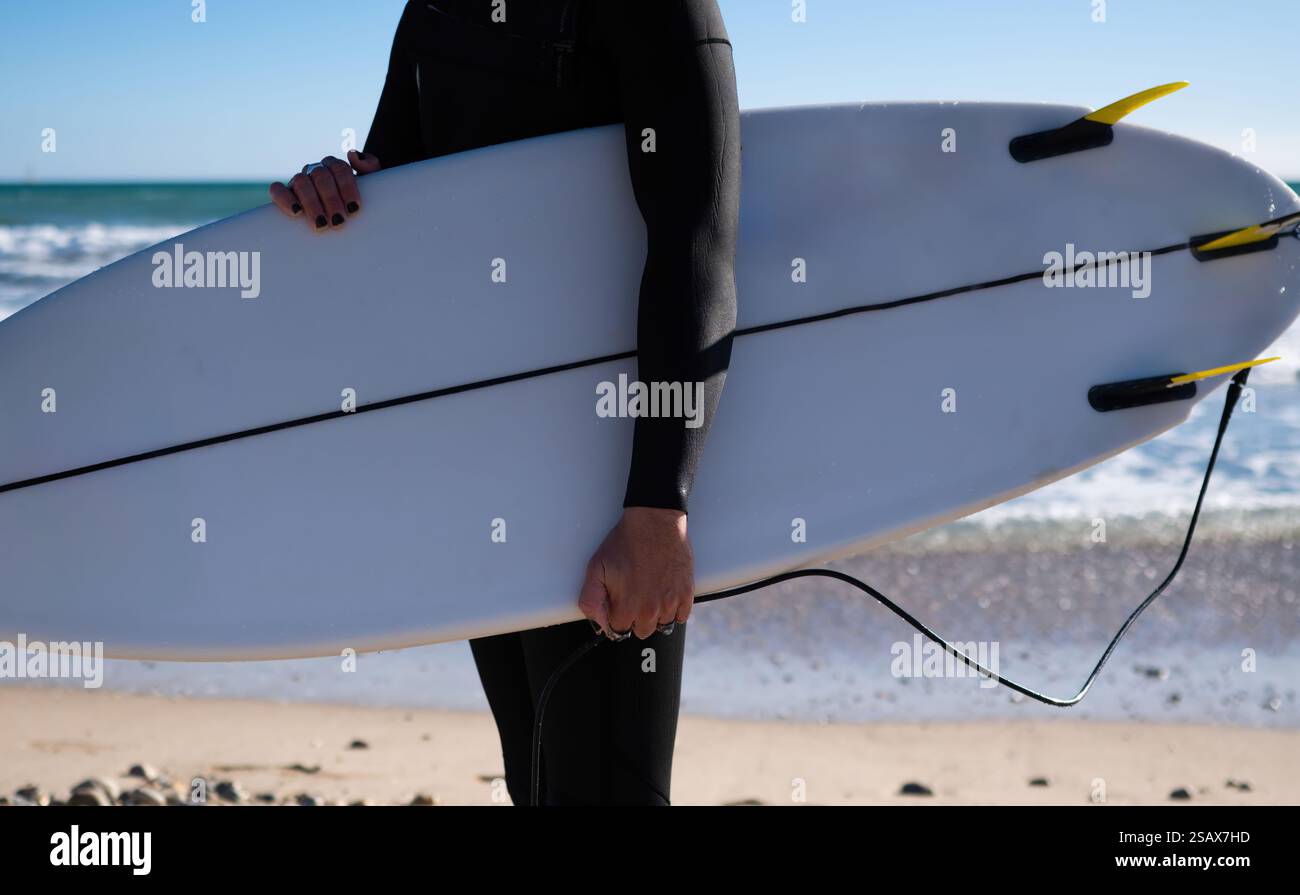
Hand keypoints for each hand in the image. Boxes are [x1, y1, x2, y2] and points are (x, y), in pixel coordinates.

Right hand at [268, 150, 380, 229]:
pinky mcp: (283, 194)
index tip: (354, 209)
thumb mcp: (370, 189)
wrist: (343, 223)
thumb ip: (370, 168)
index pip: (340, 168)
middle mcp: (315, 170)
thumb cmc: (355, 205)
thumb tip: (352, 154)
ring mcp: (298, 181)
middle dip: (331, 199)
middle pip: (321, 176)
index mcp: (334, 167)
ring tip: (321, 224)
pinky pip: (276, 189)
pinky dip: (284, 198)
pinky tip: (296, 212)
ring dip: (312, 203)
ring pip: (301, 181)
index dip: (348, 187)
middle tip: (339, 221)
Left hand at [578, 507, 693, 639]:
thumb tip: (600, 623)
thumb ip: (591, 601)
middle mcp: (650, 611)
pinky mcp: (686, 593)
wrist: (654, 521)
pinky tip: (665, 593)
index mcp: (627, 608)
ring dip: (655, 615)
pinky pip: (681, 616)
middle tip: (634, 597)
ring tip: (650, 592)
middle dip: (635, 618)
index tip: (617, 604)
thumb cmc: (625, 542)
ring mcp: (671, 603)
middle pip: (642, 631)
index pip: (619, 631)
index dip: (616, 617)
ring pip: (662, 625)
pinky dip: (674, 609)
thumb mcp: (596, 568)